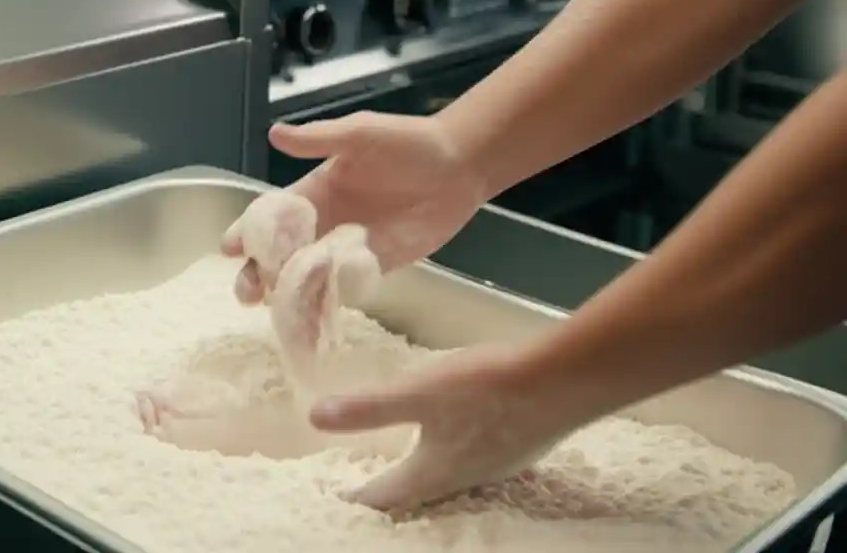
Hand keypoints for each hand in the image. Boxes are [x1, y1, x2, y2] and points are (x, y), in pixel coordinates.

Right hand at [223, 112, 487, 303]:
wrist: (459, 167)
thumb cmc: (407, 143)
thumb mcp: (359, 134)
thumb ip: (319, 140)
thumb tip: (275, 133)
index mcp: (313, 192)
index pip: (271, 217)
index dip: (248, 231)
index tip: (228, 248)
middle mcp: (323, 224)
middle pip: (280, 254)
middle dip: (259, 273)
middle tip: (246, 292)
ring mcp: (345, 249)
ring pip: (305, 277)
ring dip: (286, 295)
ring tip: (271, 311)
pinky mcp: (373, 267)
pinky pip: (341, 289)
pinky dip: (323, 304)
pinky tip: (309, 320)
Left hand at [309, 345, 573, 510]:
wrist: (564, 380)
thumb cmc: (488, 388)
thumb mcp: (418, 393)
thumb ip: (368, 408)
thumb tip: (316, 417)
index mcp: (434, 471)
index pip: (385, 496)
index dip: (358, 498)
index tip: (337, 501)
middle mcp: (465, 477)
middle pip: (418, 494)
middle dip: (391, 491)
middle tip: (367, 489)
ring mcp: (496, 464)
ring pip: (450, 478)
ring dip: (424, 474)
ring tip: (407, 467)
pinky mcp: (519, 444)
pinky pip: (477, 459)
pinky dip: (456, 454)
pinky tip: (460, 437)